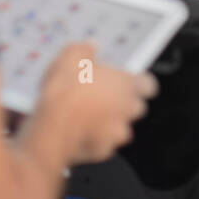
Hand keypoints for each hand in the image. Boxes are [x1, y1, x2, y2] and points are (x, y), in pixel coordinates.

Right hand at [33, 41, 157, 163]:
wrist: (50, 128)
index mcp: (126, 85)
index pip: (148, 84)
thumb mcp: (70, 57)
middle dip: (122, 103)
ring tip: (87, 116)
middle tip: (102, 97)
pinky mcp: (102, 151)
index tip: (130, 81)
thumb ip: (85, 50)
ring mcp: (116, 133)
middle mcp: (126, 110)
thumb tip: (88, 47)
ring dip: (108, 123)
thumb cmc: (64, 94)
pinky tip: (78, 132)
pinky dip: (94, 140)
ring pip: (120, 128)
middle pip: (136, 107)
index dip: (138, 83)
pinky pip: (103, 145)